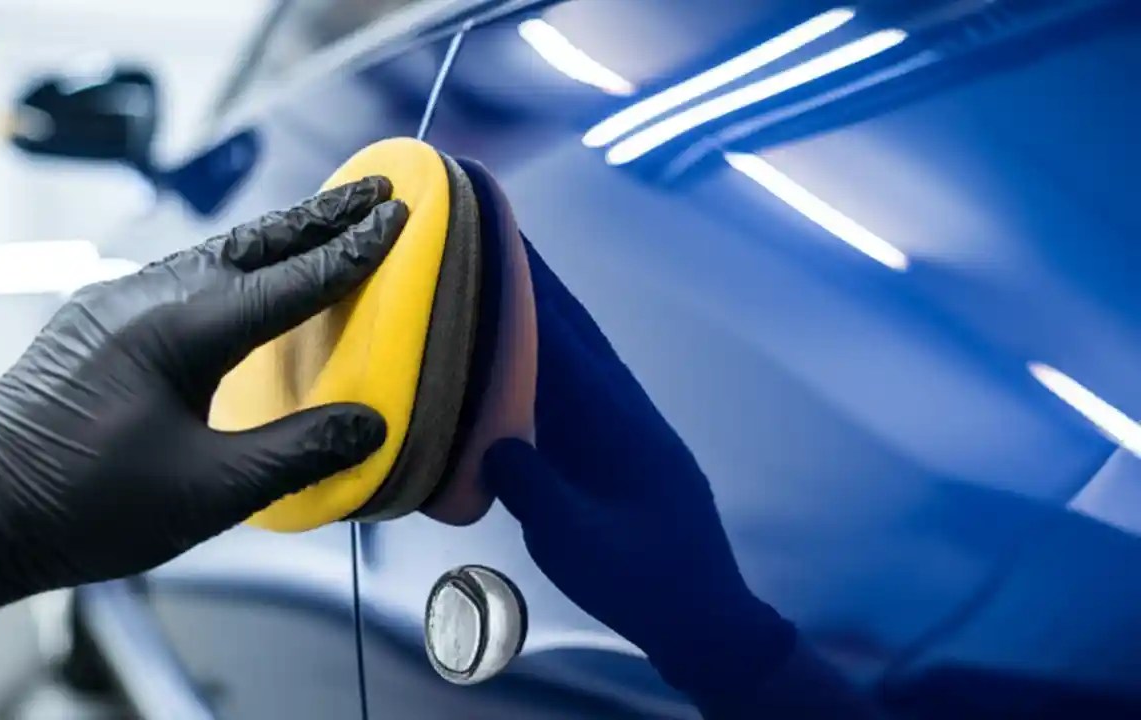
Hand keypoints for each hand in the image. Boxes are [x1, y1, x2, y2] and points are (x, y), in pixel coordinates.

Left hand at [0, 177, 407, 617]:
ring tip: (328, 223)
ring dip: (276, 239)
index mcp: (178, 330)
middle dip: (318, 217)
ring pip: (213, 255)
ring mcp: (114, 303)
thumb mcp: (211, 491)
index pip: (288, 281)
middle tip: (373, 189)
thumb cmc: (89, 508)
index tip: (397, 217)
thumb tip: (371, 426)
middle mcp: (145, 298)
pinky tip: (251, 277)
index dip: (350, 252)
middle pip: (250, 244)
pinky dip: (233, 266)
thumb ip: (299, 451)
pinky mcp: (96, 320)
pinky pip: (181, 275)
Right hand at [482, 240, 795, 705]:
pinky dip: (551, 344)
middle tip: (488, 223)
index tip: (491, 232)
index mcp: (614, 423)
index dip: (524, 286)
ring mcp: (625, 420)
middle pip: (572, 325)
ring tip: (502, 263)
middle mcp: (622, 406)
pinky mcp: (621, 439)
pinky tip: (528, 340)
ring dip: (543, 302)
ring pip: (579, 345)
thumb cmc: (641, 581)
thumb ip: (534, 487)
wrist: (702, 612)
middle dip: (531, 274)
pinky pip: (578, 377)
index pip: (560, 339)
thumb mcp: (576, 542)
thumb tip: (490, 439)